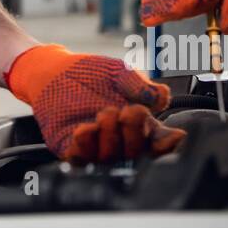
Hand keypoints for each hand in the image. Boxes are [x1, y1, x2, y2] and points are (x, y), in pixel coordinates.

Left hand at [5, 43, 186, 162]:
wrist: (55, 70)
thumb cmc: (91, 72)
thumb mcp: (120, 72)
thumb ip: (141, 84)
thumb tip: (161, 97)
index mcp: (138, 125)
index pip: (159, 143)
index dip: (167, 144)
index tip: (171, 136)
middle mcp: (118, 140)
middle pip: (135, 153)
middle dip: (134, 134)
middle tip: (125, 111)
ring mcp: (95, 146)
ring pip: (109, 157)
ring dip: (110, 137)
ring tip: (104, 114)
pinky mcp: (70, 148)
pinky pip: (80, 158)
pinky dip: (84, 147)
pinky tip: (85, 129)